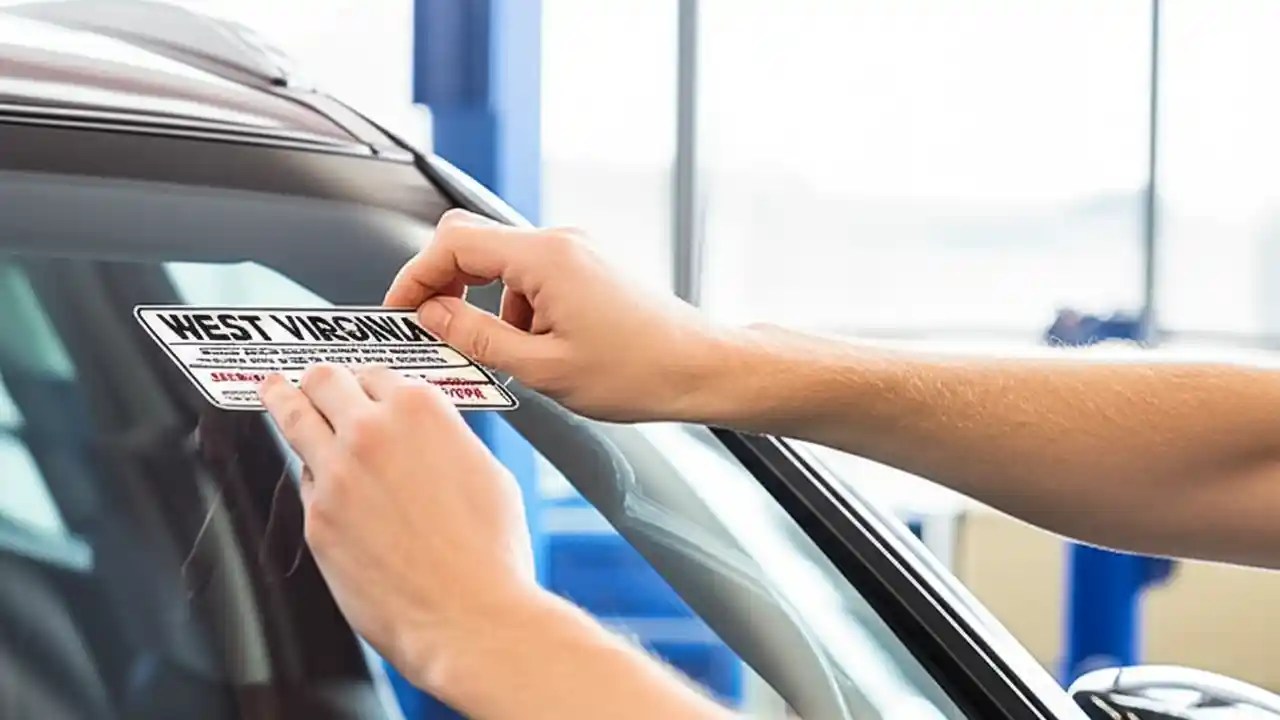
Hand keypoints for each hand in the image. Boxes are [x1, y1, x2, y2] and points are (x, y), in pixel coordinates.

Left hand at [258, 366, 538, 685]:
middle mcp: (371, 432)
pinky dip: (312, 478)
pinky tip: (319, 481)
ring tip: (272, 390)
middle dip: (319, 379)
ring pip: (294, 419)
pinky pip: (304, 483)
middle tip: (312, 380)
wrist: (468, 614)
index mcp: (420, 410)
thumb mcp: (485, 471)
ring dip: (283, 400)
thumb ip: (445, 442)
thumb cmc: (489, 553)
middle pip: (324, 380)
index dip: (371, 380)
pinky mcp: (316, 519)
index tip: (366, 385)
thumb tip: (430, 441)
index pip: (377, 372)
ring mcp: (336, 474)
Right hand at [384, 210, 727, 421]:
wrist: (699, 368)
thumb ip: (477, 338)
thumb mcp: (543, 367)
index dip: (416, 278)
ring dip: (488, 308)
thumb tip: (433, 317)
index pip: (454, 245)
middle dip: (445, 286)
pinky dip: (517, 311)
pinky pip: (532, 278)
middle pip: (474, 243)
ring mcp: (576, 252)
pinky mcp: (587, 268)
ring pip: (502, 266)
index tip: (400, 311)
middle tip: (434, 330)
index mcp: (545, 258)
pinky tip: (538, 351)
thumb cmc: (638, 371)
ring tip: (508, 358)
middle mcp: (560, 243)